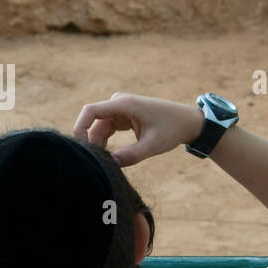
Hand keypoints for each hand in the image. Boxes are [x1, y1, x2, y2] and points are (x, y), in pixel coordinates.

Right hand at [71, 93, 202, 166]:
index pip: (90, 111)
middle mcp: (119, 103)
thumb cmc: (172, 129)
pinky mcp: (122, 116)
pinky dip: (105, 142)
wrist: (187, 122)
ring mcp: (119, 109)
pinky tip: (109, 157)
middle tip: (95, 162)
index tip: (79, 147)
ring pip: (98, 127)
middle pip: (92, 122)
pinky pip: (106, 129)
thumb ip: (131, 155)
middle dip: (90, 141)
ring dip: (98, 144)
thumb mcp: (153, 145)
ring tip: (104, 162)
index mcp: (124, 104)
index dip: (79, 127)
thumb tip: (110, 164)